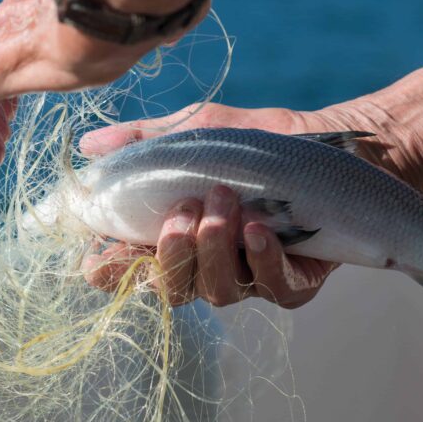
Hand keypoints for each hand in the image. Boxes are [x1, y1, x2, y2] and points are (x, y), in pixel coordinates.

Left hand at [0, 0, 153, 167]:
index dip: (29, 46)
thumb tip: (173, 32)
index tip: (42, 65)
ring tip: (0, 138)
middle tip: (12, 110)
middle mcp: (21, 4)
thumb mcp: (150, 13)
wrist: (117, 2)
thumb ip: (157, 23)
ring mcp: (1, 31)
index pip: (28, 17)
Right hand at [81, 99, 415, 308]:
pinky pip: (272, 289)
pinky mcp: (295, 283)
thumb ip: (147, 140)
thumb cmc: (261, 141)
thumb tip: (89, 146)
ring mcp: (251, 277)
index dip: (111, 269)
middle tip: (184, 211)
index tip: (97, 257)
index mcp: (179, 234)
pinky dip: (261, 262)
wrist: (332, 141)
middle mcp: (209, 264)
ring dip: (215, 250)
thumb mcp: (200, 129)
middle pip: (172, 288)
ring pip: (218, 291)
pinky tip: (258, 232)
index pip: (131, 266)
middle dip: (170, 254)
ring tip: (226, 204)